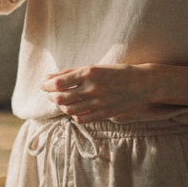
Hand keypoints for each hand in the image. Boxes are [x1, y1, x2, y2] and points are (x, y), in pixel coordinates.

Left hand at [41, 64, 159, 123]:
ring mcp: (99, 102)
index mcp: (89, 72)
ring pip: (69, 110)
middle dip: (52, 96)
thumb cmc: (117, 72)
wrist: (143, 84)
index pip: (59, 83)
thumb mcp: (95, 67)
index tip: (44, 85)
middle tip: (51, 93)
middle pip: (61, 98)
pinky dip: (73, 115)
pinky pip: (81, 119)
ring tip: (62, 101)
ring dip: (61, 106)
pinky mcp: (104, 113)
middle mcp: (93, 88)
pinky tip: (74, 109)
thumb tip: (49, 77)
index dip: (47, 85)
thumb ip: (71, 73)